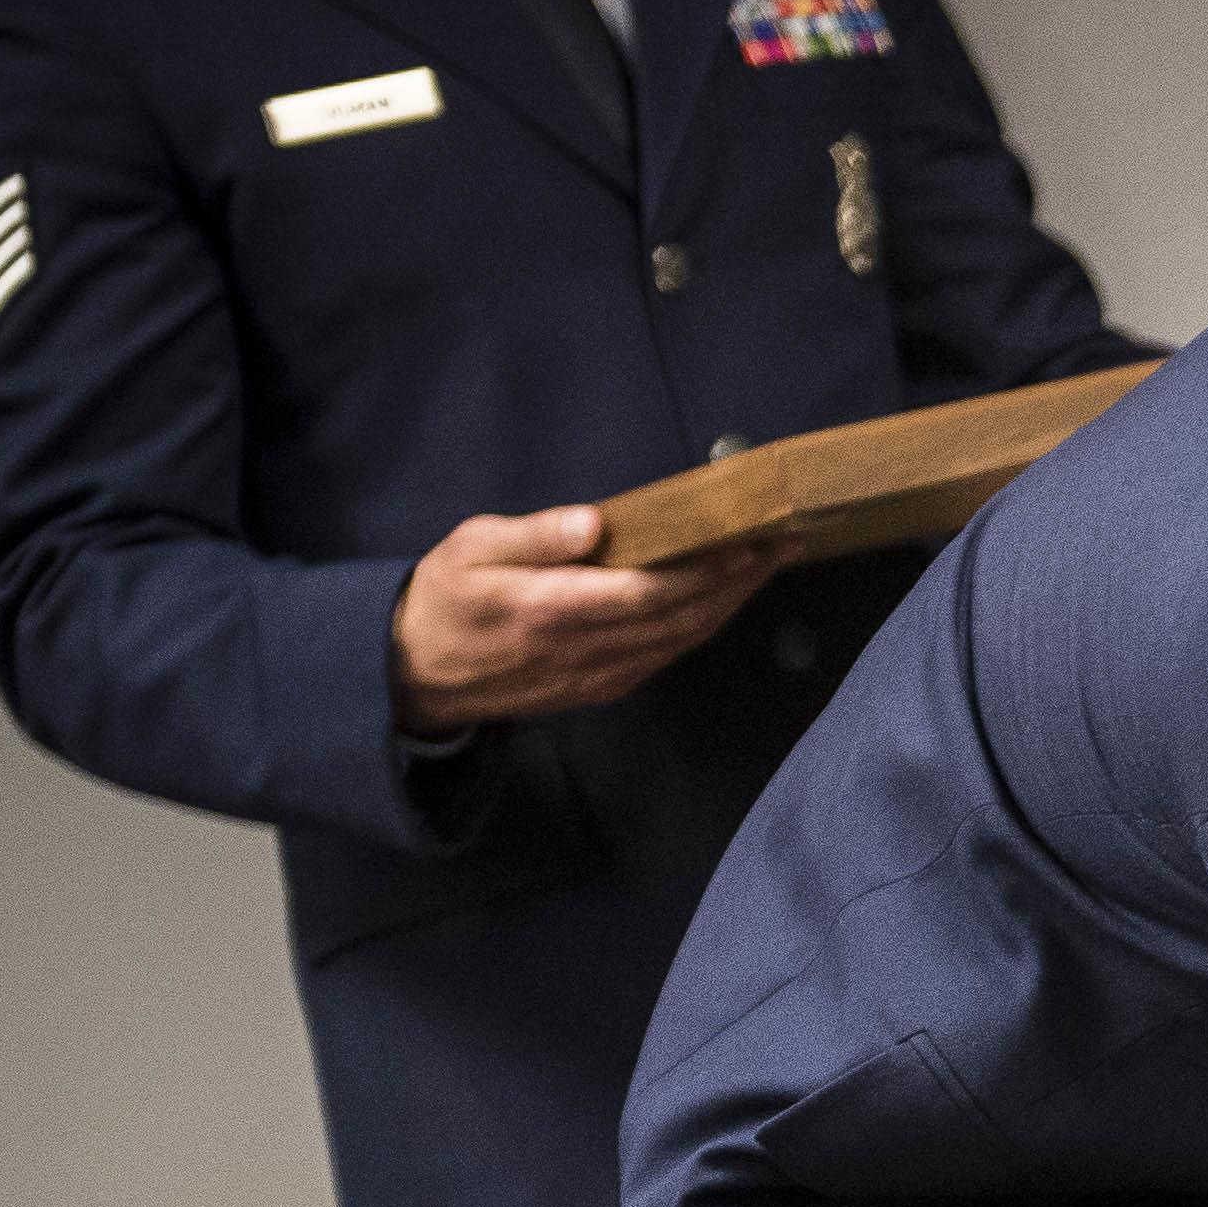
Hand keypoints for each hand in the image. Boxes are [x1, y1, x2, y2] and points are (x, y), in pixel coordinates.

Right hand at [388, 505, 772, 728]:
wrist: (420, 674)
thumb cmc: (446, 597)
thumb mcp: (471, 549)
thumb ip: (535, 536)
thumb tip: (595, 521)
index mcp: (553, 609)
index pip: (649, 590)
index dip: (707, 568)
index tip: (749, 538)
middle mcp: (586, 648)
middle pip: (683, 616)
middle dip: (740, 580)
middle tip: (786, 541)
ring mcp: (601, 674)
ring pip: (684, 638)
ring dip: (733, 602)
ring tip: (772, 562)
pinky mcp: (607, 685)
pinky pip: (669, 654)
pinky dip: (706, 624)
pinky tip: (729, 596)